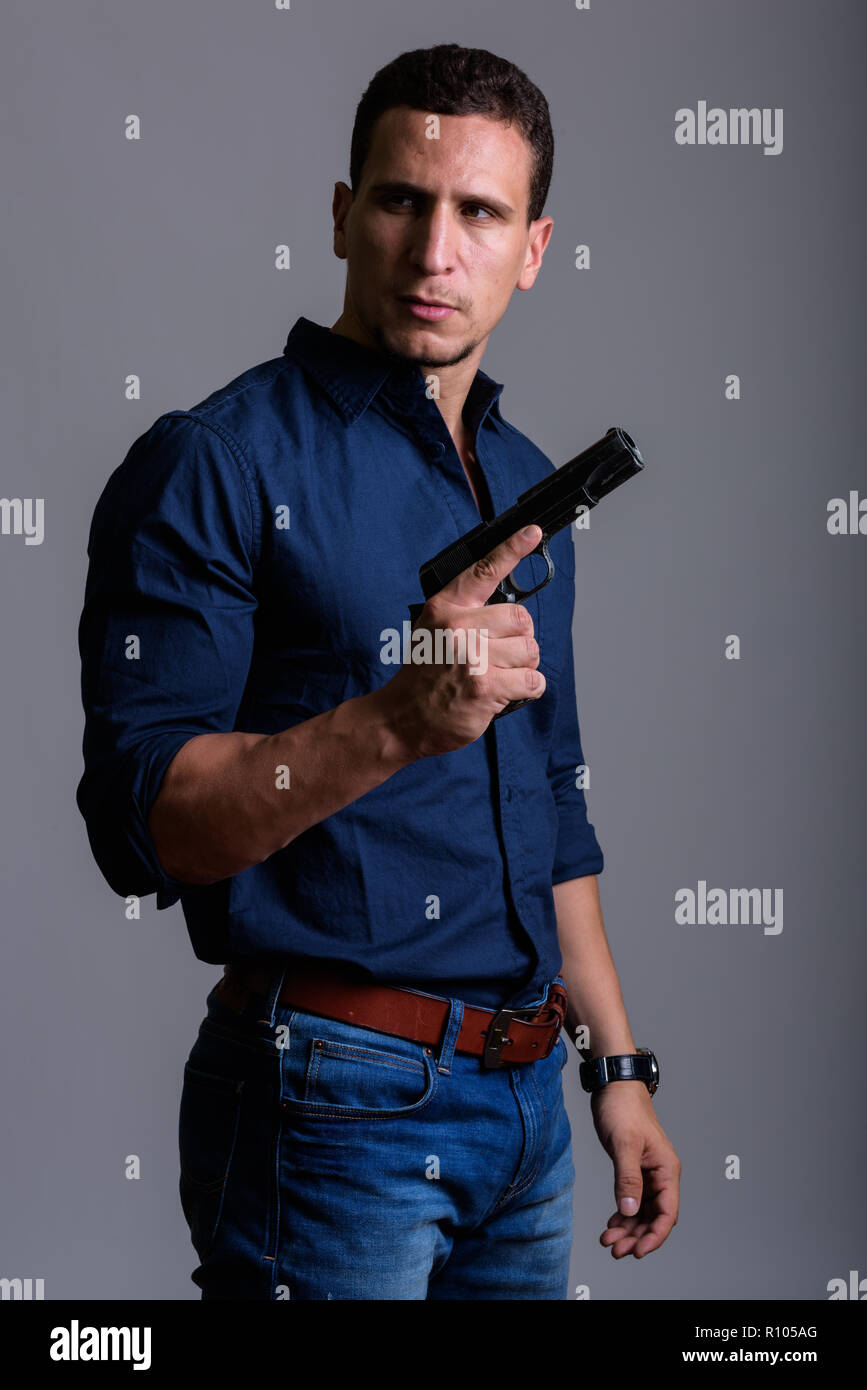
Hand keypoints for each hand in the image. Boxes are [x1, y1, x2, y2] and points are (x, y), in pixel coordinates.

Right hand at [374, 524, 546, 759]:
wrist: (401, 717)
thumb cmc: (423, 676)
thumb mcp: (432, 630)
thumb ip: (465, 614)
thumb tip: (508, 612)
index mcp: (445, 607)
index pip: (483, 570)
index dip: (512, 549)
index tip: (532, 532)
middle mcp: (458, 627)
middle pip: (521, 618)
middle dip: (519, 640)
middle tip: (499, 657)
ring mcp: (472, 656)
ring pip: (531, 651)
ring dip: (523, 667)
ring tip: (497, 675)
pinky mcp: (485, 686)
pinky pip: (532, 680)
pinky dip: (528, 689)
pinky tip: (505, 692)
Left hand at [590, 1082, 680, 1257]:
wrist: (613, 1086)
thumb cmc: (623, 1109)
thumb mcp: (624, 1144)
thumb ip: (628, 1179)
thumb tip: (630, 1212)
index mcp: (666, 1169)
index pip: (667, 1213)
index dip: (654, 1236)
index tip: (637, 1251)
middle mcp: (661, 1174)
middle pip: (654, 1217)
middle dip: (636, 1236)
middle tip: (615, 1249)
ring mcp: (647, 1173)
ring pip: (642, 1211)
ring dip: (628, 1228)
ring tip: (608, 1240)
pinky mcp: (634, 1169)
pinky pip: (633, 1200)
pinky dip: (623, 1214)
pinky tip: (611, 1224)